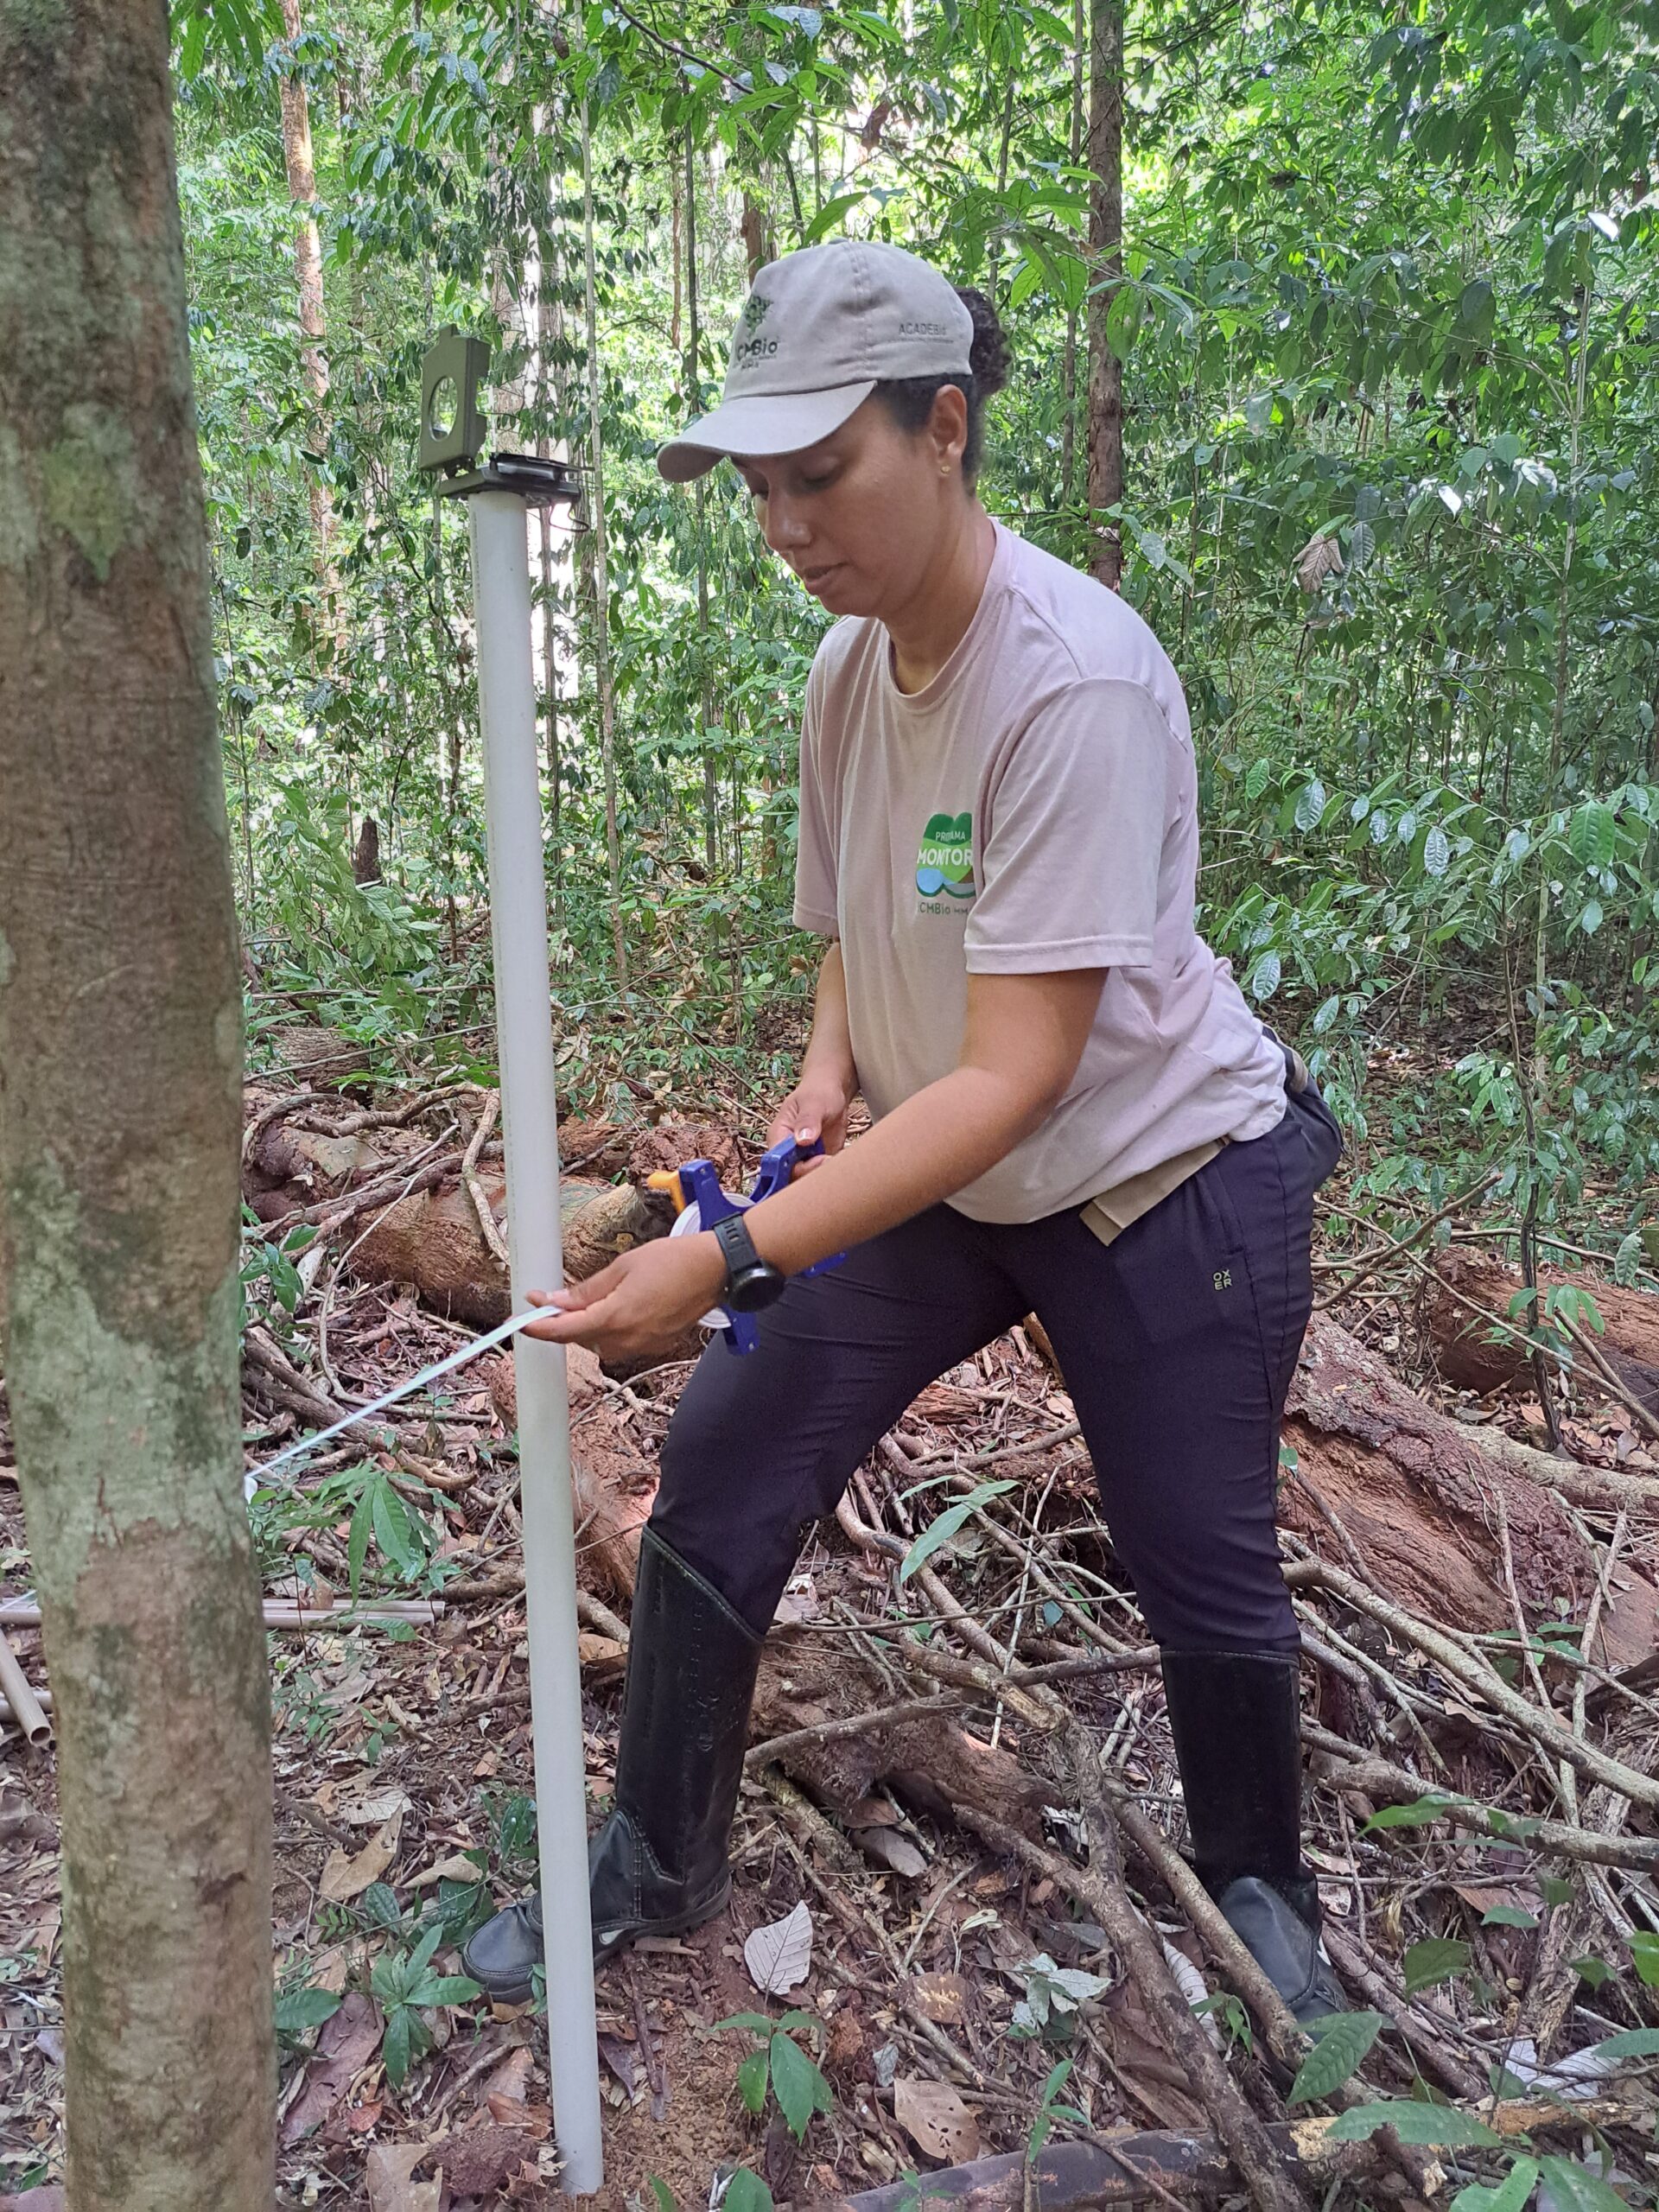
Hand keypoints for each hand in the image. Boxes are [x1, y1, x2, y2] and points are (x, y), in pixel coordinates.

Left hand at [520, 1233, 726, 1360]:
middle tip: (551, 1299)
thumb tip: (556, 1301)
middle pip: (580, 1339)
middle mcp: (628, 1339)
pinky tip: (615, 1308)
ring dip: (587, 1326)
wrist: (716, 1270)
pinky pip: (622, 1343)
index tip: (521, 1321)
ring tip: (588, 1301)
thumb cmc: (674, 1261)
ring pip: (600, 1343)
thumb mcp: (623, 1267)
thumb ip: (587, 1290)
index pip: (564, 1331)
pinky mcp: (656, 1345)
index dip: (538, 1327)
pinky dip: (610, 1329)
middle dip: (564, 1322)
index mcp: (616, 1317)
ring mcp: (644, 1346)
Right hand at [766, 1064, 854, 1175]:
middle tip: (831, 1161)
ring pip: (807, 1181)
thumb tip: (802, 1140)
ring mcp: (804, 1159)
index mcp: (779, 1137)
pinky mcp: (819, 1163)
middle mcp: (788, 1152)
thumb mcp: (813, 1102)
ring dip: (824, 1176)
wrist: (832, 1094)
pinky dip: (833, 1174)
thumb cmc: (818, 1093)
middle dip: (812, 1175)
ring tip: (838, 1159)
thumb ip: (807, 1120)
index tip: (818, 1159)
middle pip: (792, 1177)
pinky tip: (842, 1163)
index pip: (778, 1163)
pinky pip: (823, 1177)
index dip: (796, 1167)